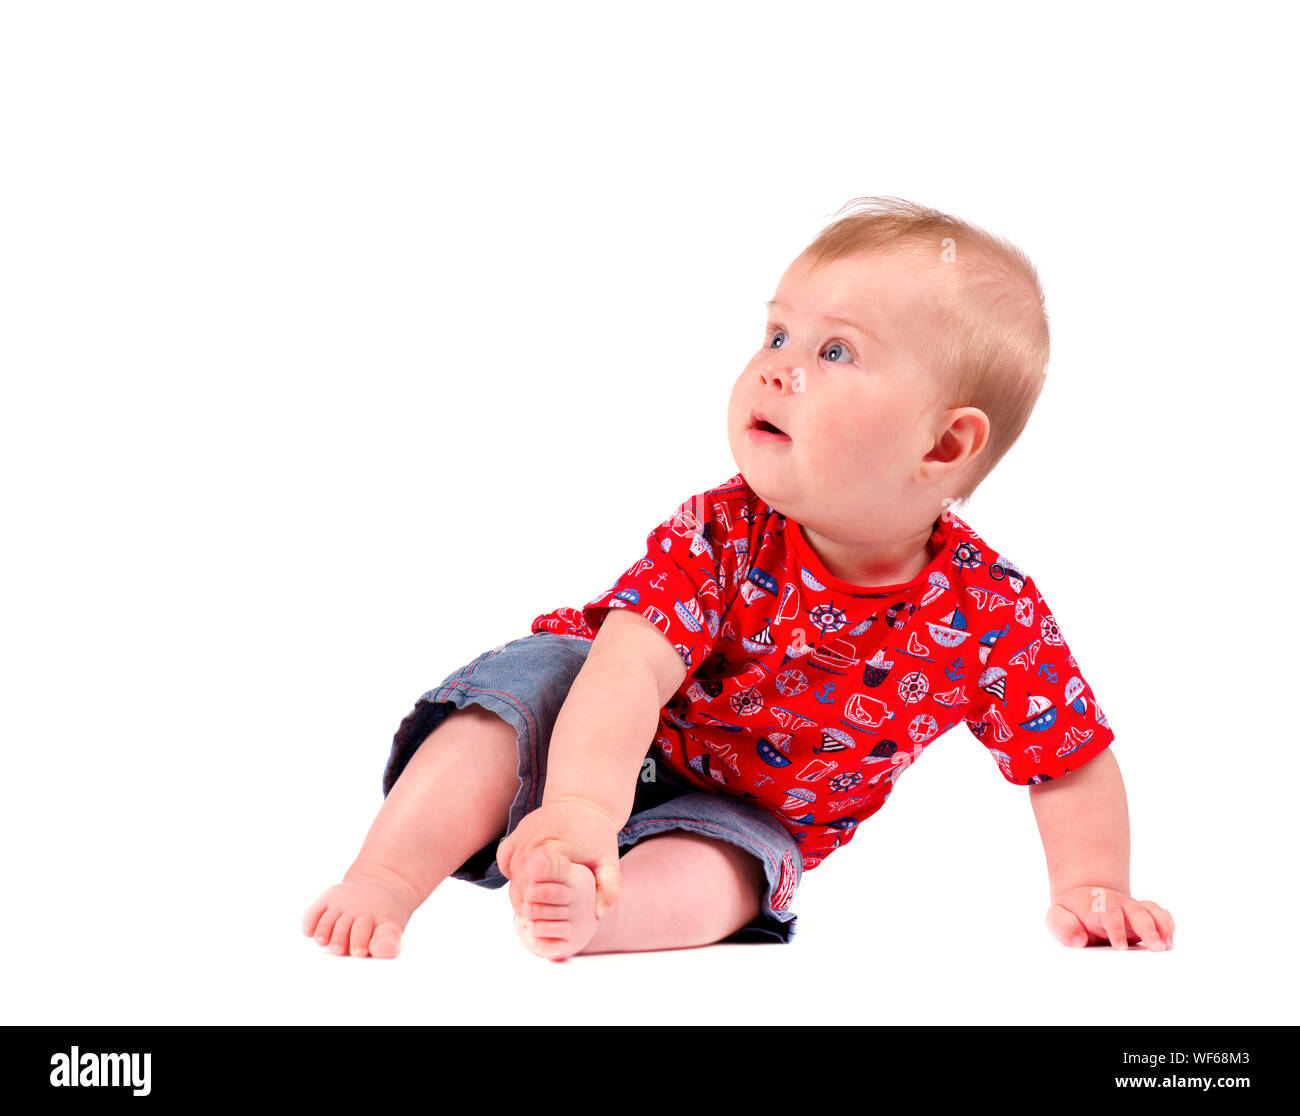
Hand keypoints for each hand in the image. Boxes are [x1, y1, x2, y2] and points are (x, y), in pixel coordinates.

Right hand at [496, 797, 622, 916]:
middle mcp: (532, 841)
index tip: (549, 907)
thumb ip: (610, 887)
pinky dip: (514, 878)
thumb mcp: (609, 860)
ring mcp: (520, 838)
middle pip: (521, 882)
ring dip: (521, 894)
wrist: (581, 801)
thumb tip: (597, 913)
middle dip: (530, 903)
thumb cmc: (596, 835)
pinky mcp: (514, 837)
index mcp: (555, 846)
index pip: (537, 878)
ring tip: (536, 906)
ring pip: (512, 876)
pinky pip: (505, 864)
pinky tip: (528, 884)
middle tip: (542, 917)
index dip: (539, 897)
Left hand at [1046, 886, 1174, 950]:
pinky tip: (1169, 942)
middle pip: (1136, 911)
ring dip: (1162, 926)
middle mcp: (1119, 906)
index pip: (1109, 914)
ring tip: (1167, 946)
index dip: (1116, 929)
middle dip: (1148, 928)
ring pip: (1151, 911)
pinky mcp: (1143, 916)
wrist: (1083, 898)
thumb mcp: (1057, 917)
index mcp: (1097, 906)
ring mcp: (1132, 910)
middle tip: (1156, 948)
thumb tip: (1079, 940)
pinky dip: (1167, 925)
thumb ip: (1063, 926)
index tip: (1120, 947)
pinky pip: (1159, 914)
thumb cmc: (1071, 913)